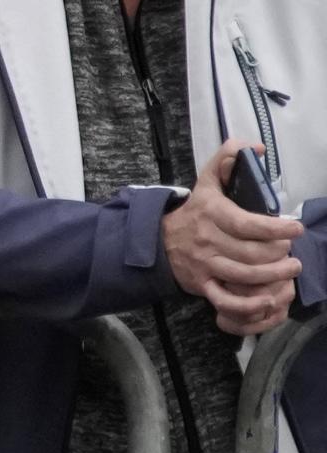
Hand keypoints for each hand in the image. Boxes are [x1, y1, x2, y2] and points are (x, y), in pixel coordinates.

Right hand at [165, 140, 303, 335]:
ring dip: (274, 275)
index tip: (295, 228)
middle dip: (279, 253)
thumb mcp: (206, 181)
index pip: (248, 224)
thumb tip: (254, 146)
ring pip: (246, 276)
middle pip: (252, 253)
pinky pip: (226, 301)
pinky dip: (248, 306)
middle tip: (291, 250)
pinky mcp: (203, 285)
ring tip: (291, 269)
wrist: (157, 241)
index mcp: (212, 214)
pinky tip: (268, 301)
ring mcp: (205, 265)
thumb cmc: (193, 212)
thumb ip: (226, 160)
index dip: (276, 229)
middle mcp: (208, 240)